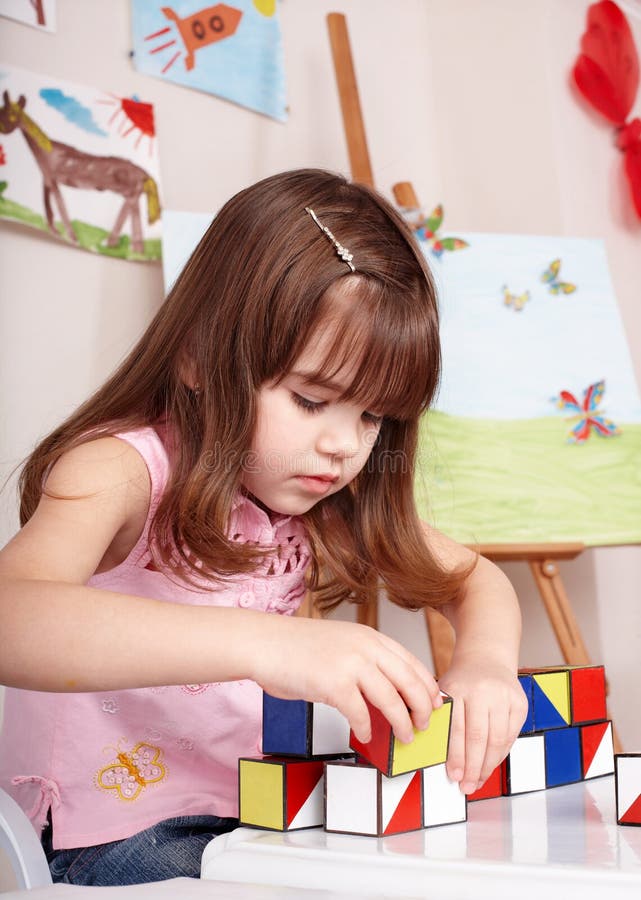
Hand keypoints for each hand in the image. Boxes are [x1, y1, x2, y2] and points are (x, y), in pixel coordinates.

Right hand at [249, 616, 441, 744]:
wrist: (264, 643)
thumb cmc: (297, 648)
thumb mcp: (342, 645)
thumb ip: (366, 663)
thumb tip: (389, 693)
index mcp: (369, 636)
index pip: (411, 662)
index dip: (427, 686)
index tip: (435, 703)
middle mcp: (365, 646)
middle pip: (409, 681)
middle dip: (422, 707)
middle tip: (424, 725)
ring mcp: (350, 664)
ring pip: (391, 700)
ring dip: (402, 723)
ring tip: (404, 738)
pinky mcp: (334, 684)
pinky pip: (360, 713)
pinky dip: (366, 728)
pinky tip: (364, 734)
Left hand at [438, 655, 527, 793]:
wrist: (486, 658)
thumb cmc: (461, 681)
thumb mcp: (445, 692)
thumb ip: (443, 720)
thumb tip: (438, 758)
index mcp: (458, 688)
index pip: (457, 728)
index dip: (456, 756)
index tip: (453, 776)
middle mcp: (482, 691)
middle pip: (479, 737)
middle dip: (473, 767)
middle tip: (467, 787)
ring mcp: (503, 696)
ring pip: (497, 739)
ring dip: (488, 765)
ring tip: (478, 781)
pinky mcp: (519, 702)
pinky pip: (510, 736)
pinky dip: (500, 754)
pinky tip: (491, 765)